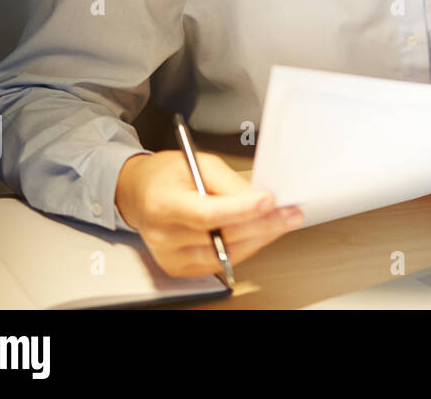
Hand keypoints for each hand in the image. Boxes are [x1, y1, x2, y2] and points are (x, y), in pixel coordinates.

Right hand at [114, 151, 303, 276]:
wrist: (140, 194)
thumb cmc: (168, 176)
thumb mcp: (198, 164)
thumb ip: (228, 183)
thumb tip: (258, 199)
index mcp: (163, 204)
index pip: (205, 213)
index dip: (240, 210)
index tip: (269, 201)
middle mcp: (164, 235)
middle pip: (221, 236)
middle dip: (263, 224)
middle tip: (290, 212)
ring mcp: (171, 256)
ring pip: (227, 252)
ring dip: (260, 237)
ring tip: (283, 221)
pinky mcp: (180, 268)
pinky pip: (221, 262)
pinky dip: (245, 247)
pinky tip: (261, 233)